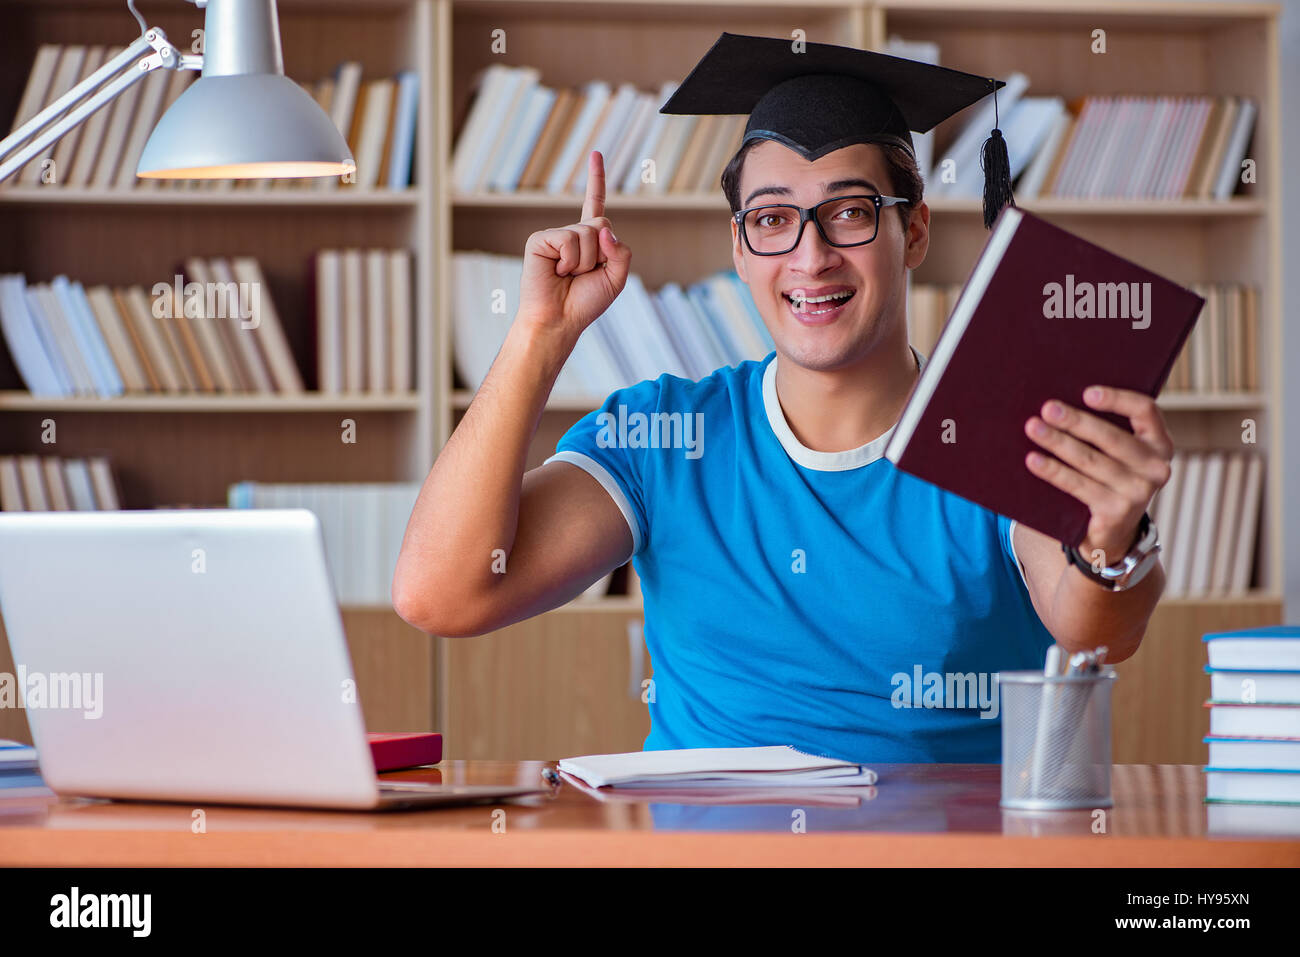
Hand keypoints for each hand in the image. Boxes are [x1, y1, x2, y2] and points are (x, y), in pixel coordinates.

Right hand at [516, 150, 630, 339]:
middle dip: (600, 253)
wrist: (558, 320)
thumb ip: (620, 252)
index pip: (595, 204)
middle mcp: (571, 234)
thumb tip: (604, 229)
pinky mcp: (539, 240)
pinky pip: (568, 240)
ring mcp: (554, 236)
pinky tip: (556, 272)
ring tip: (568, 276)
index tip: (596, 153)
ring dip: (584, 262)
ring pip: (587, 233)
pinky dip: (569, 261)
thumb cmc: (584, 303)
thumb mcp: (615, 278)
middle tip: (581, 275)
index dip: (596, 179)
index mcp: (588, 241)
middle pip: (601, 224)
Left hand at [1023, 385, 1173, 565]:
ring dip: (1058, 442)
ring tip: (1033, 428)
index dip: (1117, 399)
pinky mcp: (1116, 512)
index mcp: (1160, 443)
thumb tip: (1061, 404)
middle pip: (1111, 437)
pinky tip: (1033, 460)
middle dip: (1075, 421)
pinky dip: (1053, 471)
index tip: (1086, 393)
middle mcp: (1157, 468)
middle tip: (1047, 408)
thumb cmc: (1107, 479)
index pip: (1145, 411)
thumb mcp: (1116, 454)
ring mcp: (1139, 493)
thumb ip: (1104, 430)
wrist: (1110, 533)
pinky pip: (1078, 485)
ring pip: (1090, 461)